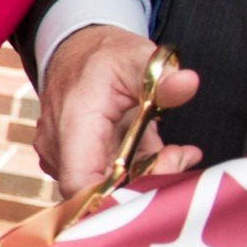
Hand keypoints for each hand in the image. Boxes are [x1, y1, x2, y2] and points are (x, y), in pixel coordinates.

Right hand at [36, 25, 201, 200]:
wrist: (76, 51)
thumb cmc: (104, 57)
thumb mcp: (140, 59)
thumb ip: (164, 78)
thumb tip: (187, 83)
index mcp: (74, 121)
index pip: (81, 183)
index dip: (118, 196)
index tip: (158, 176)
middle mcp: (59, 144)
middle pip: (98, 189)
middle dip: (145, 181)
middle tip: (178, 156)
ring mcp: (61, 155)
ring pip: (103, 186)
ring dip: (143, 175)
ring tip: (171, 150)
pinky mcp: (69, 160)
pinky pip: (101, 179)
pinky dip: (133, 171)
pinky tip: (156, 151)